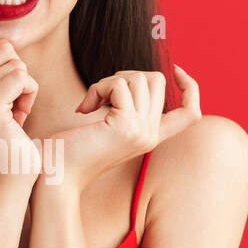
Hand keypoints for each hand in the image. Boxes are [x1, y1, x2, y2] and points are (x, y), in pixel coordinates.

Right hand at [0, 0, 41, 181]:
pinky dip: (31, 95)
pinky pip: (23, 78)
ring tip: (14, 112)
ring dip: (25, 85)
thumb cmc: (3, 134)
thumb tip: (3, 38)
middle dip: (16, 68)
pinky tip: (20, 119)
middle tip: (10, 102)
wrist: (5, 177)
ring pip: (14, 62)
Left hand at [44, 65, 200, 191]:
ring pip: (138, 78)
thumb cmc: (72, 151)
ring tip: (90, 102)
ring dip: (108, 81)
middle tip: (102, 93)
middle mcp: (150, 135)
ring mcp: (141, 131)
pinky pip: (118, 84)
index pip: (191, 113)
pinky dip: (98, 87)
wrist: (56, 177)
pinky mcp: (125, 126)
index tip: (175, 69)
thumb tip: (133, 77)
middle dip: (126, 76)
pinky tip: (83, 108)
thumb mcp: (109, 128)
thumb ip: (128, 109)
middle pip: (157, 80)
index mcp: (150, 137)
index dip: (190, 87)